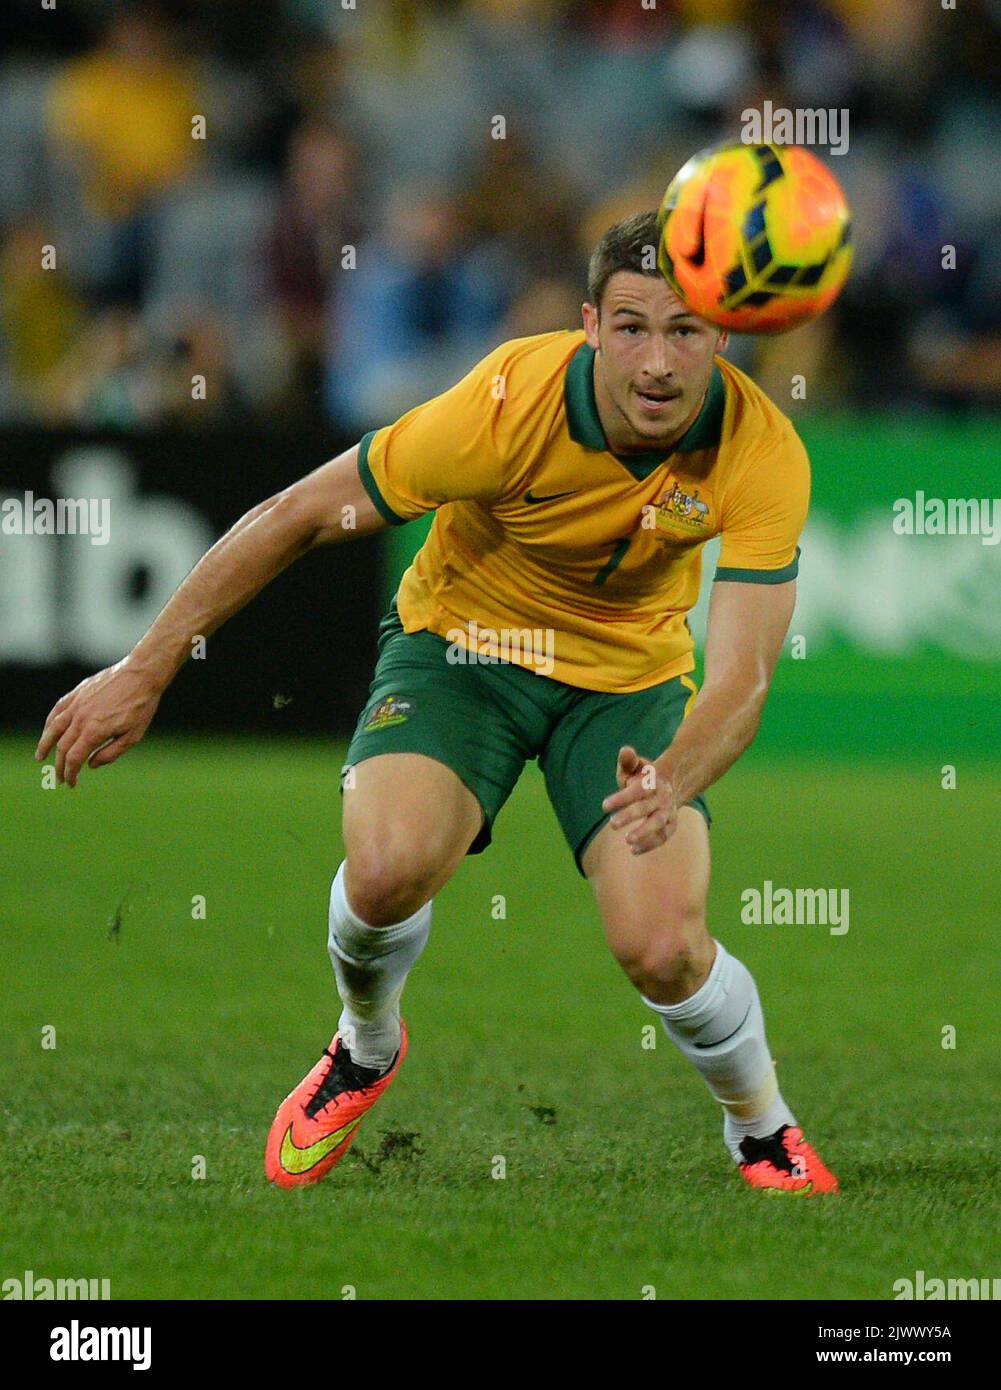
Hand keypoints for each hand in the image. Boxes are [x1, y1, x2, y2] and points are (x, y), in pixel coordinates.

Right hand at [35, 659, 162, 787]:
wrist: (141, 674)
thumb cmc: (141, 706)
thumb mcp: (133, 736)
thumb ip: (111, 753)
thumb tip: (90, 765)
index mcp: (95, 731)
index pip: (74, 758)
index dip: (70, 773)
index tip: (71, 783)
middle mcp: (81, 718)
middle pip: (63, 747)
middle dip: (59, 765)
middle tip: (60, 777)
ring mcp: (77, 704)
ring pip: (53, 728)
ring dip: (45, 744)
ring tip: (40, 757)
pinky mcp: (78, 693)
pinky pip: (58, 710)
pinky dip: (50, 722)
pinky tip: (48, 730)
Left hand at [601, 745, 678, 855]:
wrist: (670, 785)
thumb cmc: (643, 777)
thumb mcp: (635, 766)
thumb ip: (628, 761)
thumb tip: (625, 750)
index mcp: (652, 781)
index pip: (638, 790)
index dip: (622, 798)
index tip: (604, 806)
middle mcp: (662, 797)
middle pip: (647, 808)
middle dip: (630, 816)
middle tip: (611, 824)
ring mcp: (668, 812)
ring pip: (658, 824)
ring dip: (644, 833)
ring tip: (627, 841)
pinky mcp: (670, 824)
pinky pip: (663, 836)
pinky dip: (650, 845)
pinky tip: (633, 850)